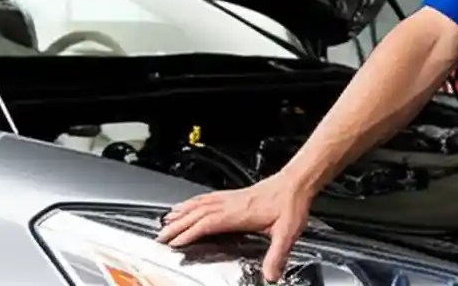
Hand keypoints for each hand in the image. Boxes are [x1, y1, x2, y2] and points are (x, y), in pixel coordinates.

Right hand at [156, 171, 313, 281]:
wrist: (297, 182)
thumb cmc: (291, 203)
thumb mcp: (287, 232)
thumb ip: (277, 254)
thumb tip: (271, 275)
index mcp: (239, 213)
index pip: (207, 223)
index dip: (189, 233)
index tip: (174, 243)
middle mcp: (231, 203)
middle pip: (197, 213)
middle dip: (177, 225)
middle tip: (160, 237)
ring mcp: (232, 198)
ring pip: (200, 203)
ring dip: (182, 212)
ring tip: (166, 220)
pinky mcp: (235, 195)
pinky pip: (208, 197)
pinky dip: (193, 202)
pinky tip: (189, 205)